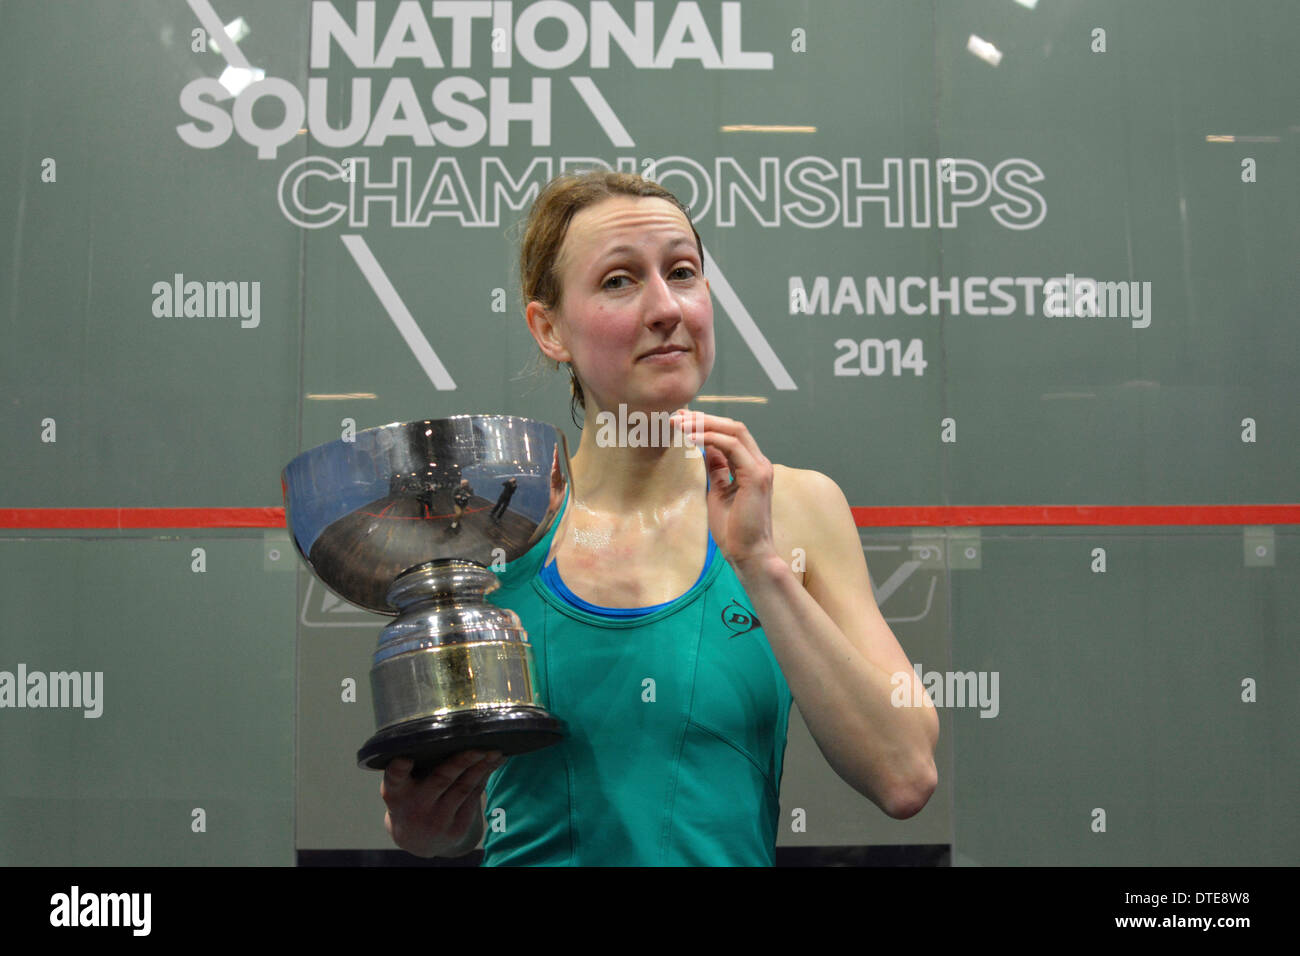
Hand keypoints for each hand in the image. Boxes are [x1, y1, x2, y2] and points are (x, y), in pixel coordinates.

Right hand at [381, 749, 504, 857]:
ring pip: (464, 788)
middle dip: (461, 763)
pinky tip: (494, 762)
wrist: (417, 839)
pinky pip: (474, 797)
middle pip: (440, 780)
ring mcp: (437, 820)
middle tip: (478, 748)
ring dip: (482, 767)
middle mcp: (415, 807)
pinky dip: (485, 777)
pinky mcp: (456, 827)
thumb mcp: (401, 786)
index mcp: (396, 792)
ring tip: (495, 751)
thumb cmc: (410, 797)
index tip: (404, 759)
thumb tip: (448, 735)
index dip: (399, 768)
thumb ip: (413, 767)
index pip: (395, 778)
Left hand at [672, 409, 778, 569]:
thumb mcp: (718, 490)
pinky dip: (710, 438)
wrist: (748, 554)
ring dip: (704, 424)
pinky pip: (732, 446)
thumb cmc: (733, 529)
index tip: (681, 420)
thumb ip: (716, 467)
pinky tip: (691, 438)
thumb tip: (704, 445)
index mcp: (751, 466)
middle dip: (704, 418)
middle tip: (677, 417)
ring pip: (734, 430)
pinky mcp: (756, 476)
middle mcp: (759, 463)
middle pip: (733, 427)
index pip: (730, 434)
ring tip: (679, 424)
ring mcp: (760, 468)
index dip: (706, 424)